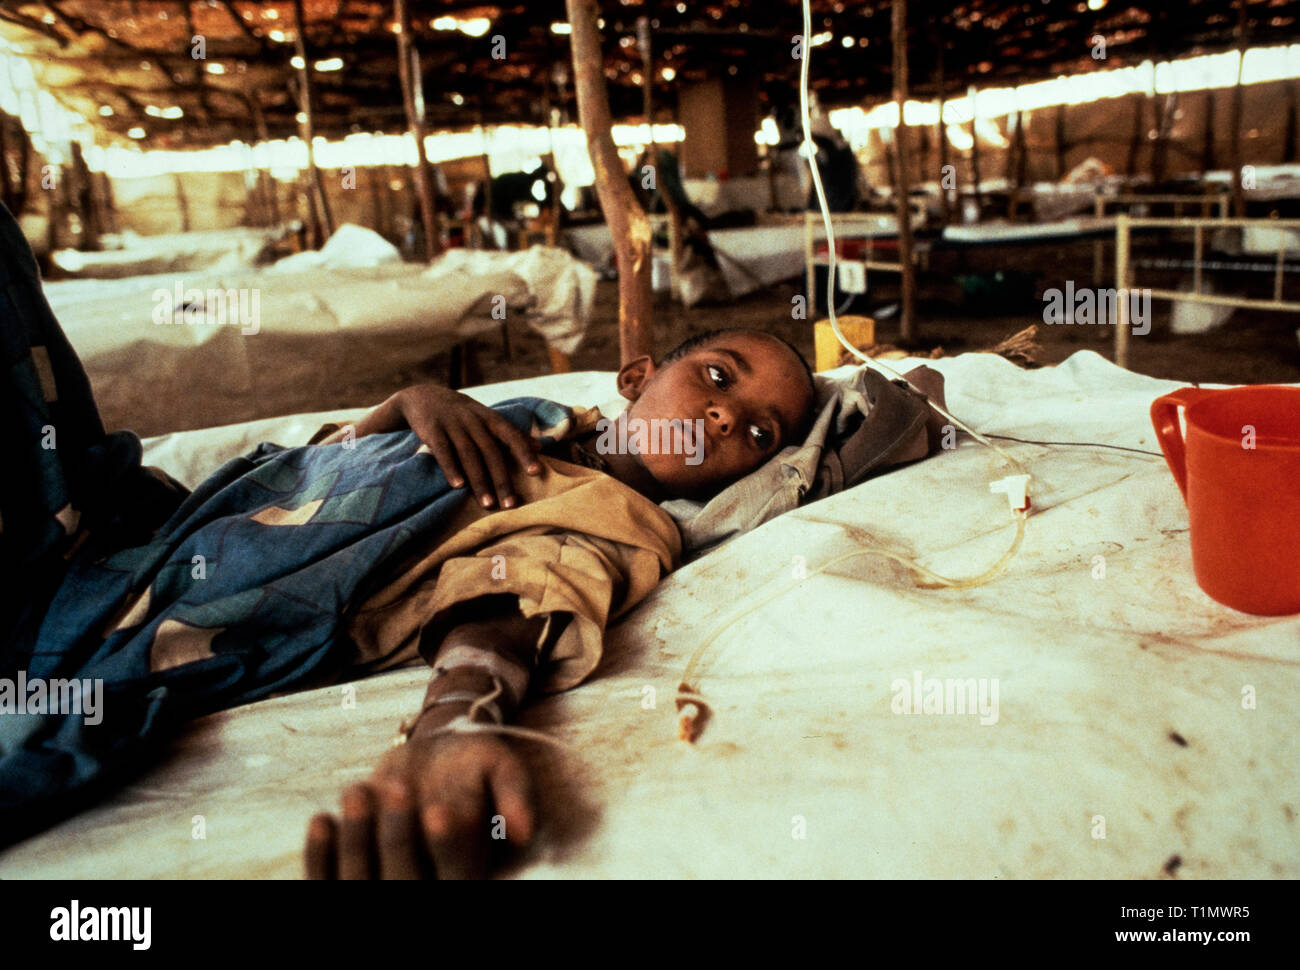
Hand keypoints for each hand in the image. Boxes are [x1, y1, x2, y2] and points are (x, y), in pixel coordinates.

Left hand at [304, 731, 535, 879]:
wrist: (432, 758)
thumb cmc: (471, 764)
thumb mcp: (500, 766)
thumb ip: (515, 793)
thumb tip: (524, 829)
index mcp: (471, 871)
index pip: (459, 875)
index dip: (446, 847)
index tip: (438, 810)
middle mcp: (430, 888)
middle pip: (407, 883)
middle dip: (397, 837)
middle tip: (397, 785)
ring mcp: (386, 886)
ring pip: (362, 885)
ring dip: (356, 841)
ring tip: (358, 790)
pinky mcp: (351, 876)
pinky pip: (326, 882)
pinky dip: (320, 857)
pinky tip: (323, 820)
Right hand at [322, 383, 541, 508]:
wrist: (422, 396)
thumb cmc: (462, 414)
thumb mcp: (487, 417)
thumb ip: (511, 433)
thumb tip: (540, 447)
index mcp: (489, 418)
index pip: (511, 435)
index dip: (523, 453)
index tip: (535, 473)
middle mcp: (473, 420)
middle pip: (491, 452)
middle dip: (501, 479)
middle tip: (510, 504)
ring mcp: (452, 424)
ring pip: (469, 455)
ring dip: (479, 481)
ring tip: (487, 504)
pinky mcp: (432, 430)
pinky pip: (443, 451)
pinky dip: (451, 468)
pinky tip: (458, 486)